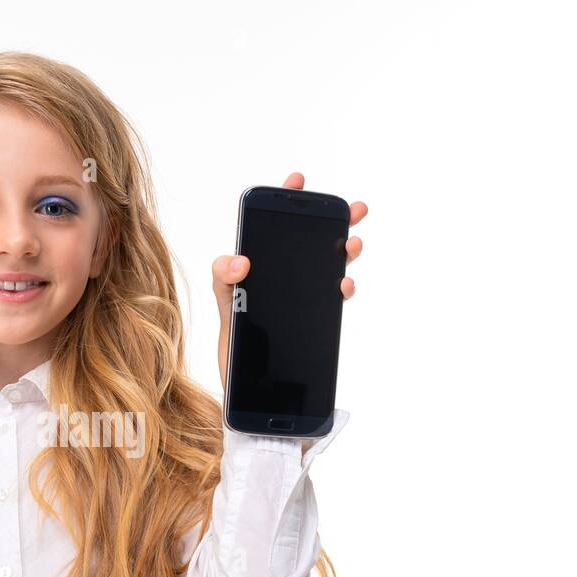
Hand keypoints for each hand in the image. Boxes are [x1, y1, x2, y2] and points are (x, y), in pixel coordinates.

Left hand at [213, 173, 366, 391]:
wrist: (249, 396)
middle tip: (351, 208)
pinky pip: (331, 301)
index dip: (287, 204)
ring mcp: (299, 301)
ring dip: (345, 252)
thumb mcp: (225, 309)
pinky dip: (341, 290)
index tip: (297, 180)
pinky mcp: (311, 323)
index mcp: (258, 272)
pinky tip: (343, 286)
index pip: (273, 229)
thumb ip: (224, 279)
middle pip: (310, 243)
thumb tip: (241, 259)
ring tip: (353, 245)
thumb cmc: (235, 351)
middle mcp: (282, 282)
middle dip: (333, 221)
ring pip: (327, 268)